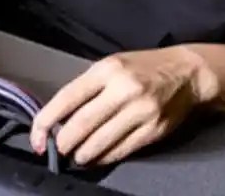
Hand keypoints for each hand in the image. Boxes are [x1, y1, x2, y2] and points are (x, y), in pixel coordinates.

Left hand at [29, 46, 214, 165]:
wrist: (187, 73)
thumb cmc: (142, 68)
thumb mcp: (111, 65)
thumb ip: (87, 88)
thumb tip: (60, 117)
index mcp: (106, 70)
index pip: (67, 98)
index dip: (47, 120)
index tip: (37, 136)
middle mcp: (122, 89)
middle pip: (82, 123)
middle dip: (64, 142)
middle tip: (57, 150)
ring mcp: (141, 111)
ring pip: (102, 141)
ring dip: (83, 154)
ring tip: (75, 157)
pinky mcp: (154, 129)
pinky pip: (123, 149)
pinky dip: (105, 157)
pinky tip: (96, 159)